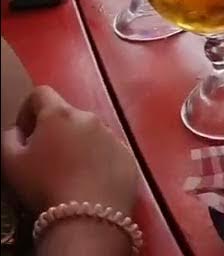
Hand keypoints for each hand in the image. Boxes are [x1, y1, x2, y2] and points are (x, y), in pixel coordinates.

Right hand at [0, 87, 136, 214]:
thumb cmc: (44, 185)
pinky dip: (97, 159)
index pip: (41, 93)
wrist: (89, 214)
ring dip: (77, 144)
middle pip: (67, 115)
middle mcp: (90, 117)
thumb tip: (18, 131)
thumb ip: (8, 138)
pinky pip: (108, 150)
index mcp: (60, 114)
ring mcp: (113, 136)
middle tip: (45, 158)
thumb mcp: (10, 162)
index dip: (28, 110)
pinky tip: (88, 182)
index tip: (25, 133)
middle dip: (54, 130)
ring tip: (68, 172)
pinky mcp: (128, 155)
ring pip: (89, 133)